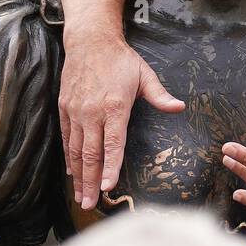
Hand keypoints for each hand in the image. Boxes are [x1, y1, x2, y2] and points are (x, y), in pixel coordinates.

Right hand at [58, 34, 184, 209]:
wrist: (90, 41)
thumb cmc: (121, 60)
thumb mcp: (145, 75)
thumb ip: (160, 96)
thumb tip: (180, 107)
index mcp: (114, 106)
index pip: (113, 144)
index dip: (111, 167)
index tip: (109, 187)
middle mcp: (92, 112)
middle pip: (90, 154)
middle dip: (90, 181)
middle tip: (90, 204)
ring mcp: (76, 111)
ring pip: (75, 150)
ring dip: (78, 176)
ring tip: (80, 197)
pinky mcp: (65, 108)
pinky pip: (66, 138)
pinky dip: (68, 158)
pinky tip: (72, 173)